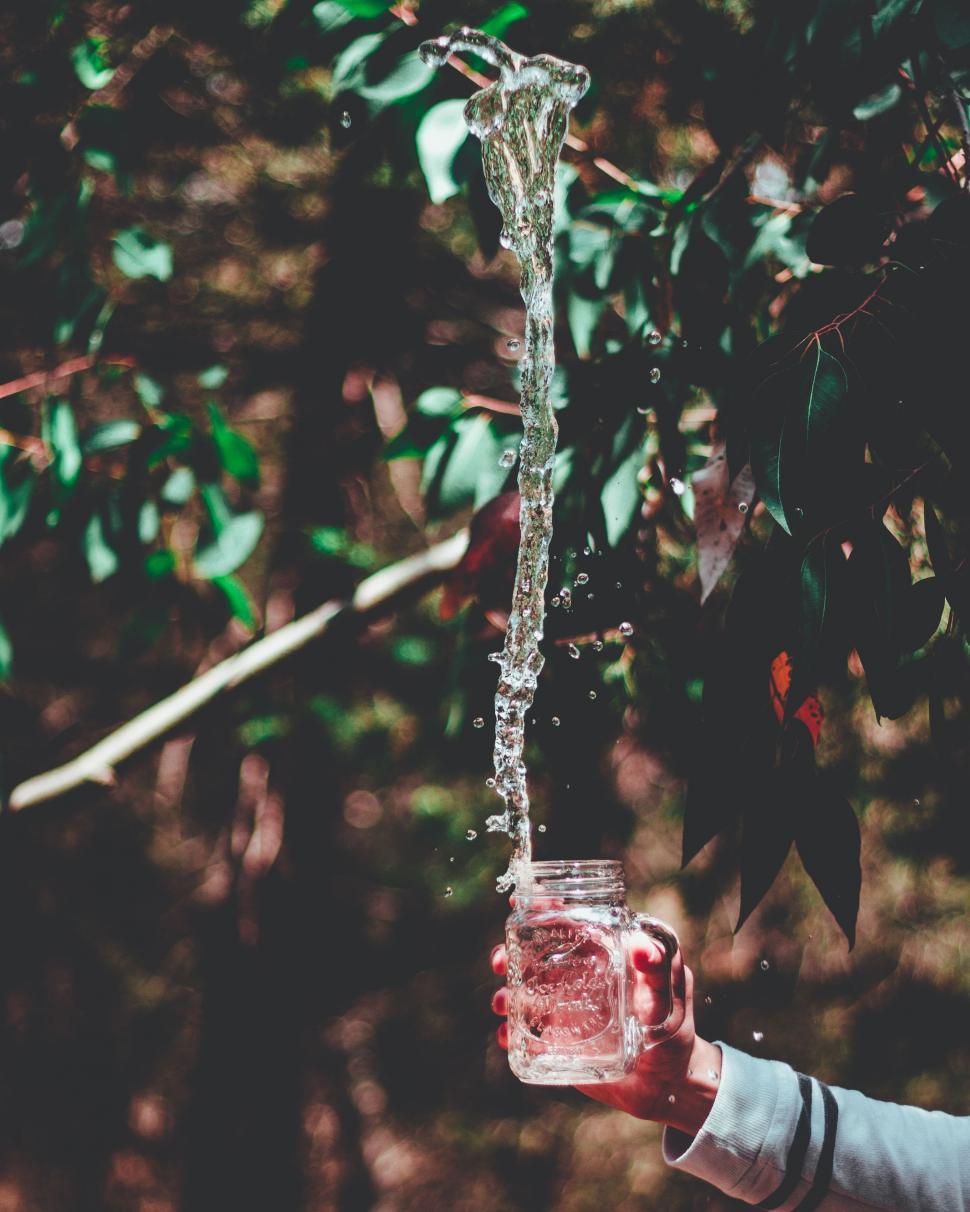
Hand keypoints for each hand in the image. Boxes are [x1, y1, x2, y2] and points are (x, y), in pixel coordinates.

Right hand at [490, 935, 721, 1134]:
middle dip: (511, 953)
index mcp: (605, 955)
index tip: (518, 904)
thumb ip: (662, 971)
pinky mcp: (561, 1043)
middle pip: (537, 956)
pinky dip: (513, 1033)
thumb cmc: (674, 1030)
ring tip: (502, 1002)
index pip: (571, 925)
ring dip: (506, 992)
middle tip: (500, 960)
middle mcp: (581, 978)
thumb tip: (642, 945)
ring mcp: (568, 1010)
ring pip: (526, 992)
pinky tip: (507, 1036)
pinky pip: (529, 1034)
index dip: (544, 912)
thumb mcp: (670, 999)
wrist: (669, 1084)